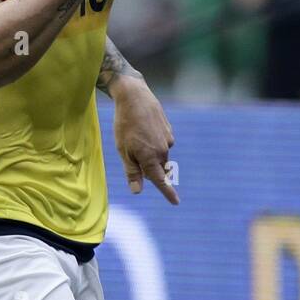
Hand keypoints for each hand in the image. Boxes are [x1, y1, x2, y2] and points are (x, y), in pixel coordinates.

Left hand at [112, 79, 177, 204]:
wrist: (134, 97)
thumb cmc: (125, 125)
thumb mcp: (123, 151)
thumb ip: (132, 172)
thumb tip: (137, 191)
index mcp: (150, 158)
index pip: (160, 181)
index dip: (168, 193)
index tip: (176, 202)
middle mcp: (163, 151)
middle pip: (158, 169)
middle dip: (148, 168)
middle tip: (131, 153)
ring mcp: (167, 139)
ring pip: (160, 155)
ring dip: (150, 154)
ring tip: (135, 136)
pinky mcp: (169, 130)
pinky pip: (162, 143)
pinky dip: (153, 141)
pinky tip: (144, 129)